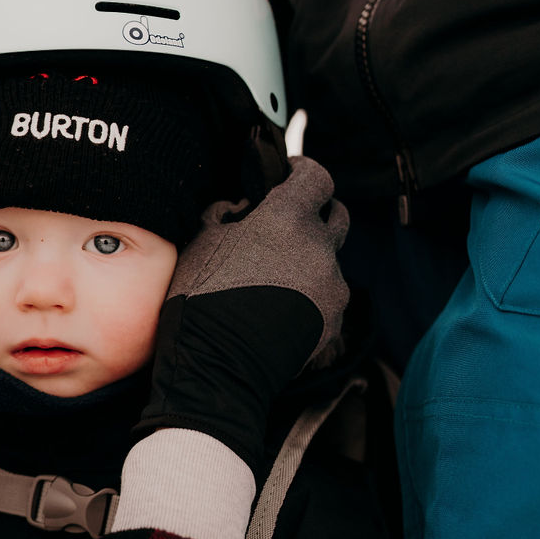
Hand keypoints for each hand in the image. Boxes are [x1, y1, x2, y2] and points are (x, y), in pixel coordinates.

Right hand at [134, 156, 348, 474]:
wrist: (218, 367)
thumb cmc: (202, 302)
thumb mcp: (201, 243)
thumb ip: (227, 215)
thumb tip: (241, 210)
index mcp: (287, 219)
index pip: (317, 175)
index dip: (302, 171)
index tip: (289, 175)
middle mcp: (319, 248)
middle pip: (338, 215)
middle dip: (318, 213)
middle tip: (290, 224)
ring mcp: (332, 286)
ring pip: (330, 261)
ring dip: (311, 260)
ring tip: (277, 278)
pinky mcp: (334, 320)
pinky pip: (328, 296)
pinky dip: (311, 295)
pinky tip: (281, 309)